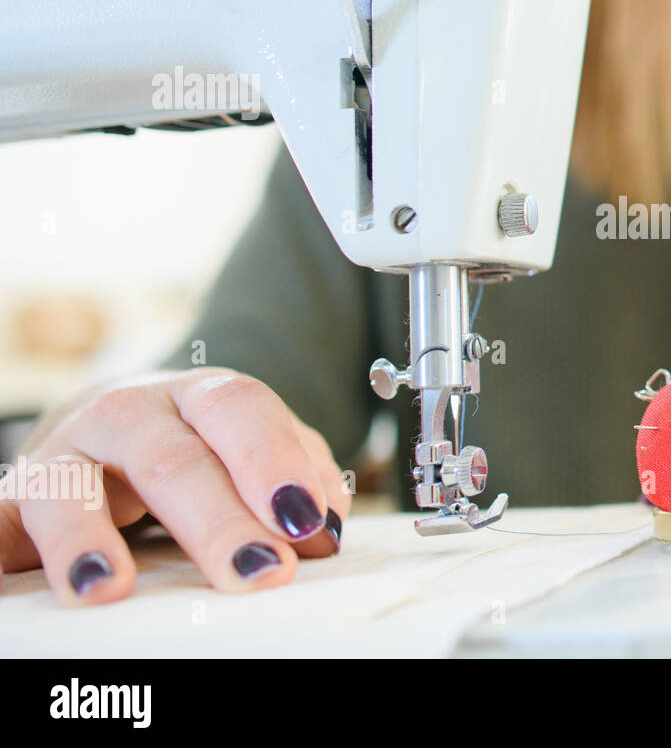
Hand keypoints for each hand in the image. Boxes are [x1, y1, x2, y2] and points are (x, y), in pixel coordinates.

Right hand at [0, 368, 349, 604]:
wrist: (114, 423)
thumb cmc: (203, 445)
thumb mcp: (258, 449)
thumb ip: (300, 478)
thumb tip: (324, 528)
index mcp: (202, 396)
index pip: (239, 412)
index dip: (272, 461)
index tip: (304, 520)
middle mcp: (130, 413)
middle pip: (170, 461)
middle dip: (217, 522)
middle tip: (257, 572)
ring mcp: (68, 453)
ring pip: (72, 489)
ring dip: (88, 540)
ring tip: (109, 589)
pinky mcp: (18, 497)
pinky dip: (0, 551)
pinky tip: (8, 581)